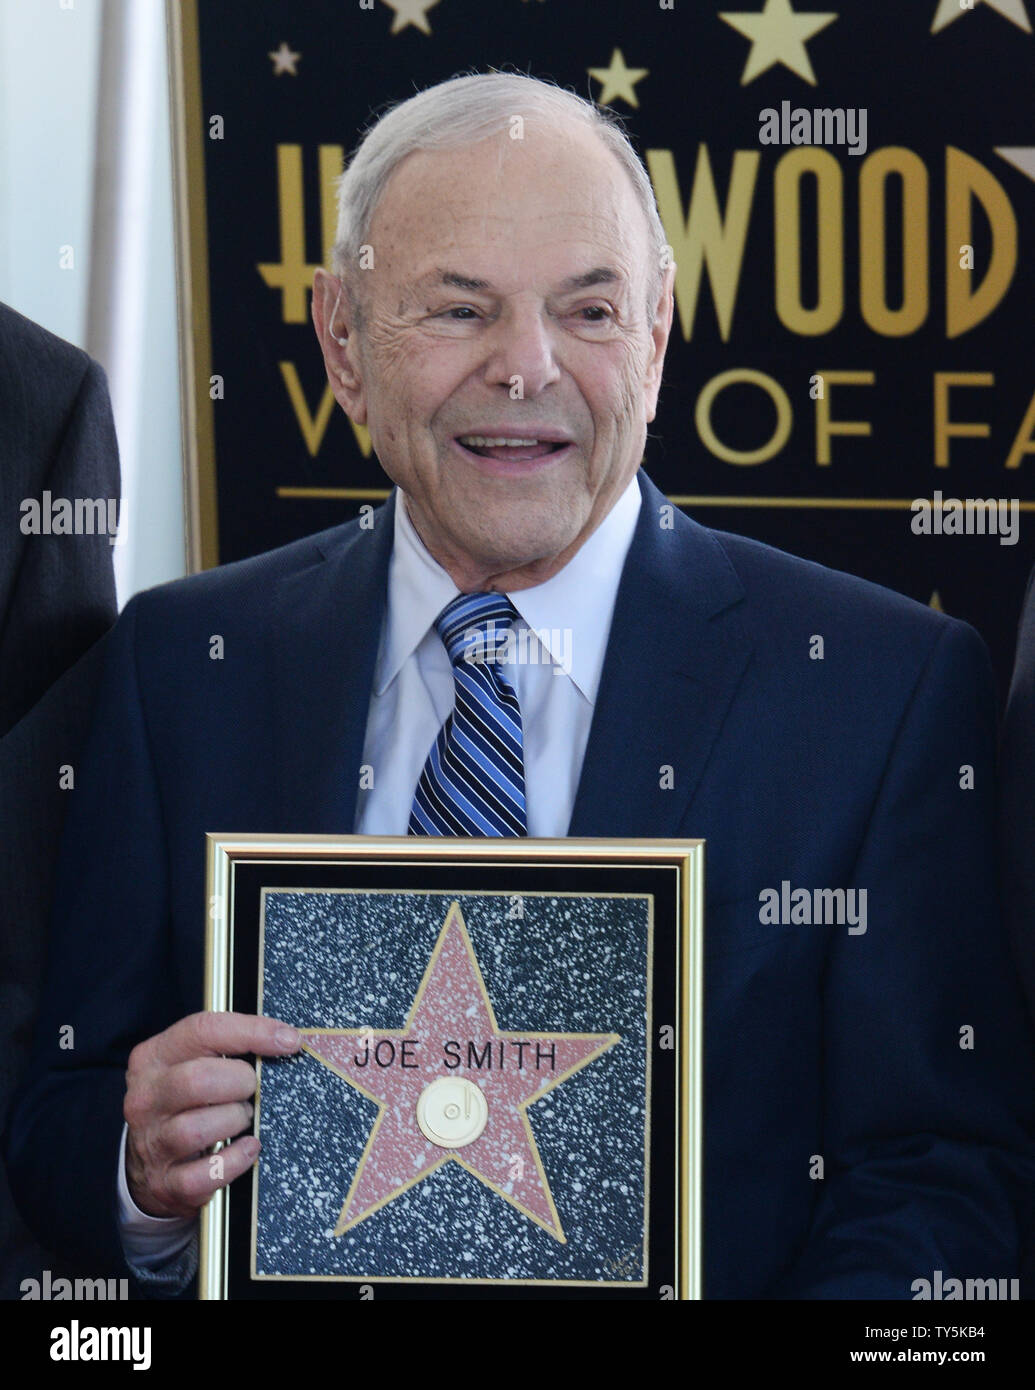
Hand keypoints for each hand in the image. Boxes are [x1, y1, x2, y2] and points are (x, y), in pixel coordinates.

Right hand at [123, 1011, 300, 1218]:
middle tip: (252, 1088)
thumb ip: (229, 1046)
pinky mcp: (164, 1182)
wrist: (148, 1160)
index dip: (252, 1031)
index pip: (203, 1030)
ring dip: (235, 1120)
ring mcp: (151, 1141)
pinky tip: (247, 1148)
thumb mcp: (193, 1062)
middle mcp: (146, 1097)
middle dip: (240, 1082)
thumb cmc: (186, 1100)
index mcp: (154, 1057)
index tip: (289, 1040)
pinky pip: (205, 1174)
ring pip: (197, 1128)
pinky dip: (234, 1161)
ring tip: (243, 1118)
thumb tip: (287, 1039)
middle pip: (197, 1079)